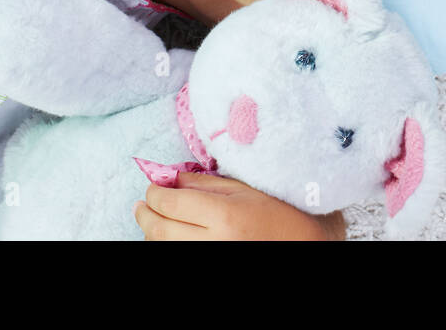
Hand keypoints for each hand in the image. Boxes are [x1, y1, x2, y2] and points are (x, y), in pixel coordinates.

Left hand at [133, 171, 337, 239]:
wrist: (302, 243)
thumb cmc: (278, 212)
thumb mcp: (243, 189)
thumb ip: (205, 184)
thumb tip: (171, 178)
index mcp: (224, 216)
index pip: (170, 204)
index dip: (155, 192)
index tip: (153, 185)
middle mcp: (213, 242)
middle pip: (159, 229)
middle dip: (145, 212)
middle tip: (143, 202)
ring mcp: (210, 257)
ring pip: (162, 246)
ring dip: (152, 231)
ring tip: (156, 218)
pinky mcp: (209, 266)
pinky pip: (175, 254)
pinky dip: (166, 244)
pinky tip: (170, 234)